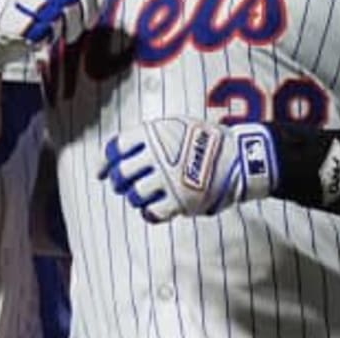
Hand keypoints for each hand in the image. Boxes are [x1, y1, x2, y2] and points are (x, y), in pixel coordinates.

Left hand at [99, 117, 276, 221]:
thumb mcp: (175, 125)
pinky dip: (149, 213)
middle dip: (118, 182)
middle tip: (122, 185)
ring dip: (134, 197)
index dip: (104, 162)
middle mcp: (157, 155)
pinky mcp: (179, 201)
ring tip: (143, 195)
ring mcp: (167, 179)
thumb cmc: (203, 140)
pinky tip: (154, 208)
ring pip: (133, 196)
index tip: (102, 172)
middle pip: (120, 174)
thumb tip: (117, 155)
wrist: (237, 157)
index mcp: (153, 134)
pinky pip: (151, 213)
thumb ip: (147, 136)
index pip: (115, 148)